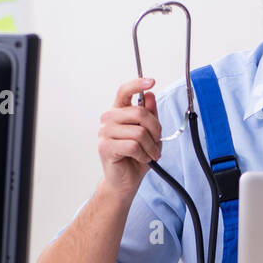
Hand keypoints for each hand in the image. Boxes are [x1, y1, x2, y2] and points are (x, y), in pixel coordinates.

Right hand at [98, 77, 163, 199]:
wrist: (126, 181)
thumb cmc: (136, 156)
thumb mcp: (150, 133)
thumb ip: (150, 114)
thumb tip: (150, 95)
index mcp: (118, 112)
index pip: (124, 91)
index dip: (137, 84)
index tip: (151, 81)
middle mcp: (109, 119)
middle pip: (139, 112)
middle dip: (155, 128)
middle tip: (157, 141)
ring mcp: (105, 132)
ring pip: (139, 131)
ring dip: (151, 145)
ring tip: (150, 153)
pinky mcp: (105, 147)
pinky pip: (133, 145)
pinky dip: (143, 154)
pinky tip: (142, 159)